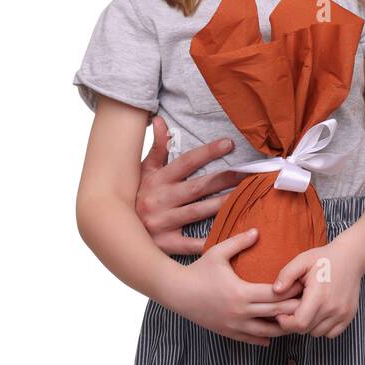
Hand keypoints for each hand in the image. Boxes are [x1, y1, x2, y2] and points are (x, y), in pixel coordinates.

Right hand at [135, 116, 246, 255]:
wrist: (114, 231)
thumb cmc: (135, 197)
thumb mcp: (143, 172)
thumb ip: (156, 148)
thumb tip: (160, 121)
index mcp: (157, 180)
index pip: (186, 162)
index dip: (208, 152)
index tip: (229, 143)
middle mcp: (159, 200)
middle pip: (198, 186)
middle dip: (225, 178)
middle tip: (250, 172)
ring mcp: (162, 222)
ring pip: (198, 211)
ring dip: (222, 204)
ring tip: (246, 197)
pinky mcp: (165, 243)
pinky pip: (191, 243)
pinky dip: (209, 241)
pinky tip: (229, 234)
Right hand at [167, 229, 302, 345]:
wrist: (175, 292)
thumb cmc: (198, 270)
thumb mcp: (218, 252)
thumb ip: (240, 241)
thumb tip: (258, 231)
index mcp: (241, 292)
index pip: (276, 294)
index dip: (293, 291)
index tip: (304, 286)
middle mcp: (240, 311)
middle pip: (276, 313)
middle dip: (294, 308)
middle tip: (309, 303)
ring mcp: (234, 324)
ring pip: (267, 332)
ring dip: (283, 327)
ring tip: (296, 320)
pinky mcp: (227, 332)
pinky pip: (250, 339)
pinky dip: (264, 338)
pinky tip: (274, 335)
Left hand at [272, 237, 364, 338]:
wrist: (351, 257)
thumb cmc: (325, 259)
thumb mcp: (302, 260)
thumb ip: (286, 275)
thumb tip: (275, 291)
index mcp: (320, 295)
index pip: (299, 324)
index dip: (286, 322)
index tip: (281, 312)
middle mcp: (333, 307)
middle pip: (306, 330)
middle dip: (295, 323)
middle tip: (294, 307)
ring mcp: (343, 313)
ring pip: (318, 333)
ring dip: (309, 326)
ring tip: (308, 309)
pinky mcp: (349, 315)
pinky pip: (331, 333)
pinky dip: (323, 328)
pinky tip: (320, 313)